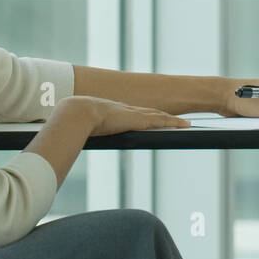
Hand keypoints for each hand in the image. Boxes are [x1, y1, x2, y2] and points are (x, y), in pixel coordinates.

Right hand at [69, 95, 191, 133]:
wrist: (78, 113)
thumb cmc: (75, 122)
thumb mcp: (82, 131)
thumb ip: (82, 137)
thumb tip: (71, 147)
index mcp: (115, 112)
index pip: (136, 114)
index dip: (147, 115)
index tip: (154, 118)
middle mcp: (127, 110)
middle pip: (151, 112)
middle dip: (165, 116)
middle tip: (178, 121)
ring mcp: (134, 114)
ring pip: (160, 116)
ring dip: (174, 121)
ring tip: (187, 124)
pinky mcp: (140, 120)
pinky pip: (162, 120)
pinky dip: (174, 123)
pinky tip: (184, 125)